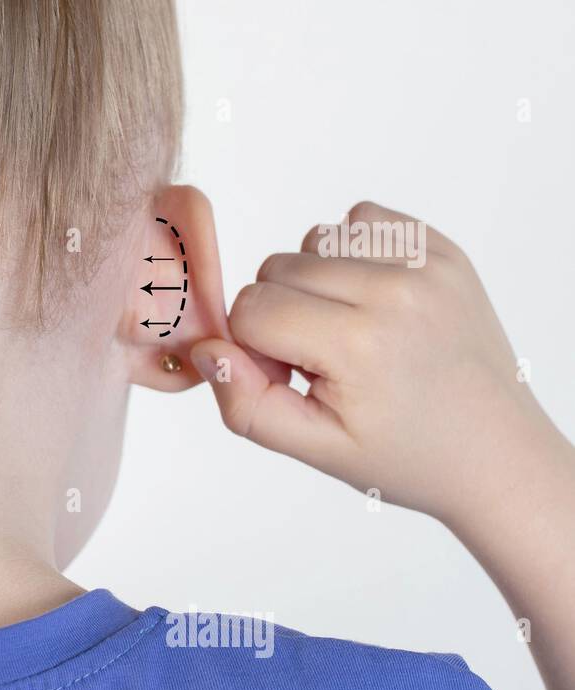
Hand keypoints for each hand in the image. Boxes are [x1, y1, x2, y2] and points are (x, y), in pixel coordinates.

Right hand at [191, 201, 562, 523]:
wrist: (496, 453)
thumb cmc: (405, 455)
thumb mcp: (314, 449)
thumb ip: (246, 404)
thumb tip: (206, 349)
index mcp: (359, 345)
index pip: (251, 309)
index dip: (254, 347)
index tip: (290, 377)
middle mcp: (396, 292)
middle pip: (277, 268)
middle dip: (281, 313)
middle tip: (320, 361)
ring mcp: (427, 264)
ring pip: (315, 239)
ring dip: (313, 280)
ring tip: (346, 329)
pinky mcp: (444, 250)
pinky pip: (364, 221)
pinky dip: (352, 254)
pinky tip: (370, 301)